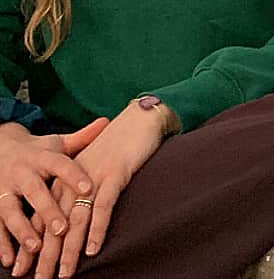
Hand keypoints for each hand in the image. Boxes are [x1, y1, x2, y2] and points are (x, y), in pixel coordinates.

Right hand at [0, 118, 105, 270]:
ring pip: (11, 211)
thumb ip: (82, 138)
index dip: (74, 175)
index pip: (61, 165)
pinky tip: (11, 259)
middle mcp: (22, 174)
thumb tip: (107, 121)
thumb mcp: (57, 143)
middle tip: (62, 228)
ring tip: (36, 247)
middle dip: (48, 210)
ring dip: (23, 230)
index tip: (89, 188)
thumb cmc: (38, 151)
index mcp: (41, 158)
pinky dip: (2, 244)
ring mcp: (5, 190)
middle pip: (35, 192)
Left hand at [17, 104, 162, 278]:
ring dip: (68, 249)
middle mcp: (74, 182)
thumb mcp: (93, 169)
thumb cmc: (118, 145)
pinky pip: (104, 206)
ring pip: (76, 220)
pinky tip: (93, 248)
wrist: (139, 119)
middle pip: (56, 224)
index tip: (24, 269)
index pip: (43, 218)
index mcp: (65, 181)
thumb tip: (75, 219)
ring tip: (63, 273)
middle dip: (45, 255)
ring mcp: (94, 178)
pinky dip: (97, 228)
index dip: (34, 245)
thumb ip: (81, 190)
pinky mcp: (116, 174)